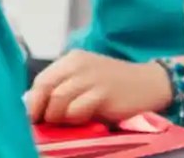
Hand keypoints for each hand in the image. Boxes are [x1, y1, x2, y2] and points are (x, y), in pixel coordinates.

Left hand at [25, 50, 172, 125]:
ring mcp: (92, 77)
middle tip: (53, 122)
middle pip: (44, 91)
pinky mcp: (103, 93)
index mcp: (72, 59)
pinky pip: (76, 111)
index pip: (40, 81)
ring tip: (74, 119)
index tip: (37, 118)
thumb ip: (62, 88)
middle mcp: (79, 64)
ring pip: (57, 102)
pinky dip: (77, 119)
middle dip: (43, 112)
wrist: (150, 84)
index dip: (34, 103)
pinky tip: (89, 117)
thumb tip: (33, 109)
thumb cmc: (115, 85)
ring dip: (60, 117)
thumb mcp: (85, 79)